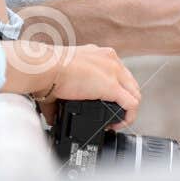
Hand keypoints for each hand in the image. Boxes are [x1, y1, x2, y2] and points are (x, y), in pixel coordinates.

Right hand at [1, 41, 139, 124]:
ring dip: (127, 111)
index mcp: (99, 55)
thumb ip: (60, 95)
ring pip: (134, 94)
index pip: (119, 73)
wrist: (45, 67)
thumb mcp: (61, 77)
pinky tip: (117, 125)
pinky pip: (132, 105)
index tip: (108, 103)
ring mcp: (114, 72)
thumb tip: (52, 116)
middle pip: (130, 84)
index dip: (117, 92)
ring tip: (115, 123)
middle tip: (113, 115)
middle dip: (124, 102)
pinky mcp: (112, 86)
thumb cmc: (47, 69)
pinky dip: (128, 117)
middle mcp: (110, 60)